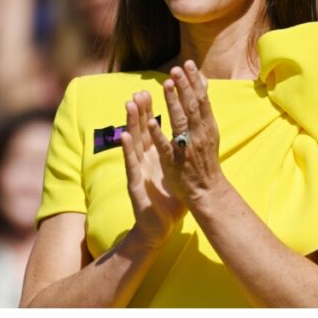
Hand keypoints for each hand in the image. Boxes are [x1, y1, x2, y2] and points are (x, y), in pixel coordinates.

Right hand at [122, 91, 185, 247]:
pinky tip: (123, 136)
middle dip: (140, 110)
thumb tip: (193, 140)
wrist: (158, 227)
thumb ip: (181, 155)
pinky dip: (127, 149)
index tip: (153, 92)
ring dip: (130, 122)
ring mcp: (137, 170)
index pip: (152, 128)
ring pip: (133, 142)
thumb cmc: (170, 200)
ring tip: (128, 103)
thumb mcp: (178, 173)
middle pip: (141, 130)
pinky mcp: (134, 183)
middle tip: (139, 90)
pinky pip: (131, 164)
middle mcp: (144, 160)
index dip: (152, 110)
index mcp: (154, 156)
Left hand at [147, 60, 227, 204]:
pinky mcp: (174, 162)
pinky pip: (165, 146)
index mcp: (207, 128)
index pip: (202, 100)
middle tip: (176, 69)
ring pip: (180, 122)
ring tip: (166, 85)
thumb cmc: (205, 160)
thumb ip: (203, 108)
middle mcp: (199, 135)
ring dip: (173, 103)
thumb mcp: (208, 131)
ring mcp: (187, 148)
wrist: (208, 192)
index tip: (188, 64)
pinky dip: (158, 134)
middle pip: (192, 107)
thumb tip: (202, 81)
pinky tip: (151, 122)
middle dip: (185, 87)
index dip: (195, 82)